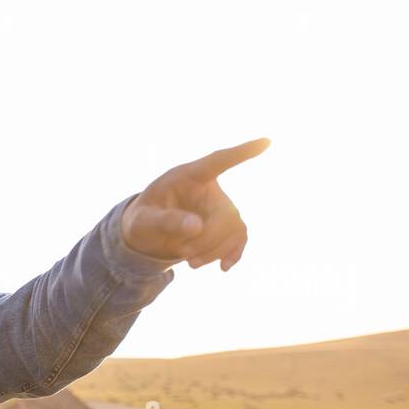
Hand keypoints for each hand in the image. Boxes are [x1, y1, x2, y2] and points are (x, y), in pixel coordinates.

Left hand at [120, 137, 269, 270]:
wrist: (147, 235)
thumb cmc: (143, 220)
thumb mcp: (143, 221)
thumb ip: (165, 221)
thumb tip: (196, 227)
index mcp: (188, 176)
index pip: (218, 161)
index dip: (240, 153)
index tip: (265, 141)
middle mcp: (209, 188)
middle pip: (225, 213)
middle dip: (208, 240)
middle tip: (185, 254)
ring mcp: (219, 206)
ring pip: (234, 228)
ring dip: (215, 251)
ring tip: (190, 263)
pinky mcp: (224, 226)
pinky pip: (239, 237)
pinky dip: (233, 253)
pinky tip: (224, 267)